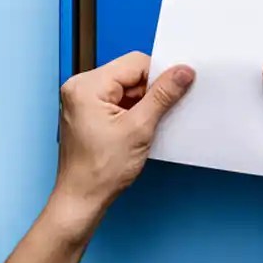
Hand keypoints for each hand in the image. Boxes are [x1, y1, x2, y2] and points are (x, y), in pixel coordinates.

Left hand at [53, 52, 194, 228]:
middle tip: (159, 114)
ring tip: (144, 128)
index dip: (159, 76)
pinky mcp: (87, 113)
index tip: (175, 90)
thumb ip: (163, 96)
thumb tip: (182, 73)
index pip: (135, 63)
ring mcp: (82, 100)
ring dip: (142, 104)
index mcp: (87, 86)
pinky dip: (132, 112)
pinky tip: (138, 130)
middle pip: (130, 74)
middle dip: (150, 92)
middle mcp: (80, 87)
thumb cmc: (99, 171)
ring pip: (125, 88)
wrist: (81, 199)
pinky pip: (117, 101)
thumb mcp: (140, 129)